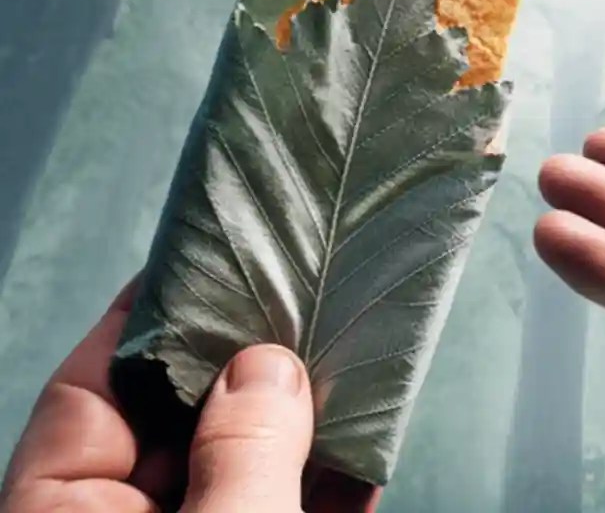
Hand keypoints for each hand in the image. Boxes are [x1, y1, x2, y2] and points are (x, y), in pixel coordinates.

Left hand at [0, 277, 380, 511]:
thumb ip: (243, 452)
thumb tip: (267, 364)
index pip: (90, 393)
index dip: (146, 320)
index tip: (203, 254)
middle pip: (181, 422)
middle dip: (246, 361)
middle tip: (299, 290)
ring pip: (249, 467)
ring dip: (309, 415)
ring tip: (353, 344)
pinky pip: (300, 510)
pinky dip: (340, 476)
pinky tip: (376, 427)